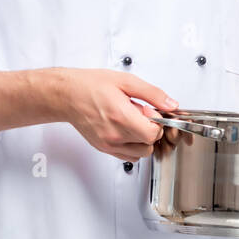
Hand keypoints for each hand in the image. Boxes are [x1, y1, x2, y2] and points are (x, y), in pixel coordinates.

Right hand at [59, 69, 177, 161]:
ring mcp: (108, 144)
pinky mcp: (104, 148)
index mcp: (121, 117)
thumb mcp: (127, 81)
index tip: (150, 112)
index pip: (153, 134)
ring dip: (143, 140)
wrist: (68, 95)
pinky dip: (133, 146)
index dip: (157, 123)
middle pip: (149, 145)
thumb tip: (171, 104)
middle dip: (151, 130)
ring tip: (133, 123)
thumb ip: (152, 94)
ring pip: (140, 154)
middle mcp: (114, 135)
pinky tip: (127, 131)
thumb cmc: (92, 85)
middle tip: (141, 116)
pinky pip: (128, 156)